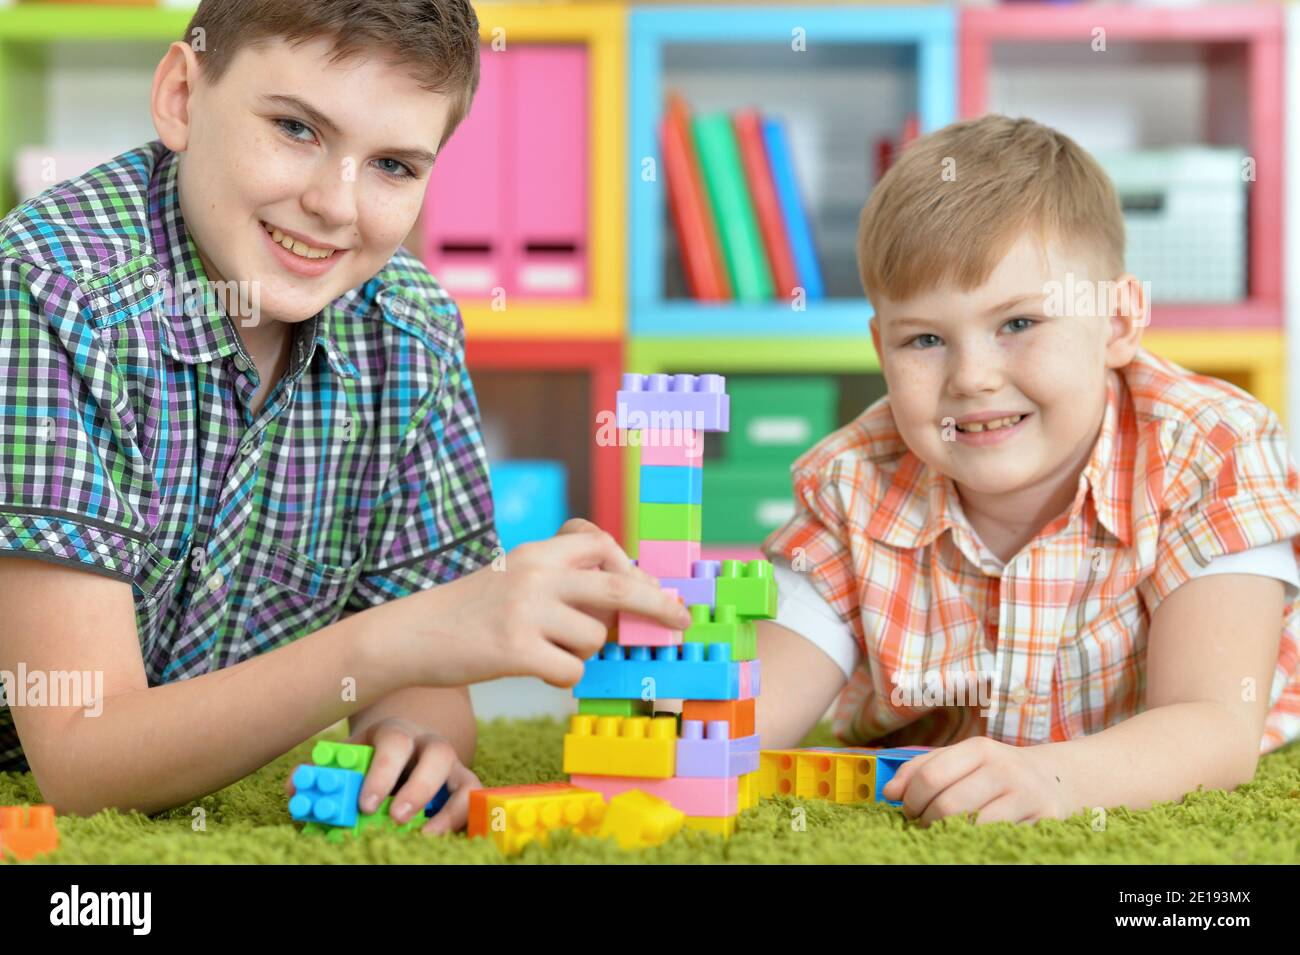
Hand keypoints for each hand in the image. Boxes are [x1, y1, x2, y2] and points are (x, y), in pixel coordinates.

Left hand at [286, 717, 479, 833]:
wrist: (403, 747)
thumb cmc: (370, 757)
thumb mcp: (348, 759)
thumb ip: (323, 772)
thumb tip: (296, 787)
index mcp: (396, 733)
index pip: (395, 742)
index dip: (382, 773)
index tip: (365, 804)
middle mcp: (429, 744)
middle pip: (438, 753)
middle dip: (418, 789)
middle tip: (396, 818)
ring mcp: (452, 766)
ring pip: (466, 779)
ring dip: (449, 809)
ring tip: (425, 835)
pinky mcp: (465, 786)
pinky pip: (474, 800)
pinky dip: (463, 819)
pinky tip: (440, 837)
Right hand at [388, 524, 691, 688]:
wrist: (412, 633)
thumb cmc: (470, 608)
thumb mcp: (513, 573)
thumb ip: (558, 575)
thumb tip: (624, 587)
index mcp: (537, 551)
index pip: (600, 545)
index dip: (629, 566)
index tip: (646, 585)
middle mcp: (536, 574)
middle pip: (620, 589)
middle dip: (658, 605)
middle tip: (682, 620)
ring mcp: (527, 611)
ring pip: (595, 638)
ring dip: (584, 652)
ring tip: (549, 649)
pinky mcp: (515, 649)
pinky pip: (572, 670)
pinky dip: (564, 677)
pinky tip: (537, 669)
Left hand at [881, 737, 1072, 825]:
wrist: (1054, 781)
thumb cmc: (995, 772)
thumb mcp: (962, 760)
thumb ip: (921, 769)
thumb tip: (889, 792)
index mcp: (979, 748)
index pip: (930, 776)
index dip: (910, 800)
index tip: (908, 810)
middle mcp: (1003, 767)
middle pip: (947, 804)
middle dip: (926, 821)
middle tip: (923, 825)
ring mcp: (1024, 793)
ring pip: (970, 824)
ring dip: (947, 834)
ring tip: (943, 831)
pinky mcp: (1042, 818)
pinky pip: (995, 837)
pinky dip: (973, 841)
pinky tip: (968, 837)